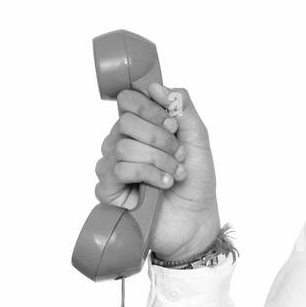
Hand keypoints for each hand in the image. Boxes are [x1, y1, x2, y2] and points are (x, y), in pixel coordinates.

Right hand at [94, 82, 220, 261]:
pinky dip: (147, 174)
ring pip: (123, 147)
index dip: (150, 108)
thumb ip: (182, 107)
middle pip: (125, 123)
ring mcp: (111, 167)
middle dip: (160, 138)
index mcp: (139, 128)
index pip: (127, 100)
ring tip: (176, 174)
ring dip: (158, 160)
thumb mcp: (197, 138)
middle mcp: (120, 144)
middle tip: (179, 154)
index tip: (174, 125)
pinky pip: (119, 170)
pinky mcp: (108, 191)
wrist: (197, 220)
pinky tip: (163, 184)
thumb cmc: (196, 181)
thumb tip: (155, 86)